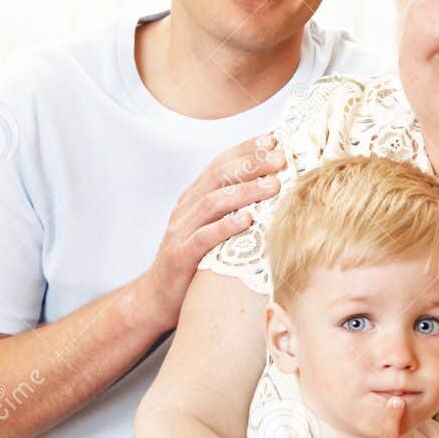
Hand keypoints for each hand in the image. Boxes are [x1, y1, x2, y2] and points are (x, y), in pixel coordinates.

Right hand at [137, 134, 284, 330]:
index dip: (245, 150)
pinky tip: (248, 220)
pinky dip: (226, 227)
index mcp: (194, 198)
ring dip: (245, 192)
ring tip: (273, 185)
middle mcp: (186, 209)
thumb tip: (272, 192)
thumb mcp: (213, 229)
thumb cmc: (195, 262)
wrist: (158, 298)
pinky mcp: (181, 255)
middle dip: (250, 164)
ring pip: (214, 203)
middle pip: (218, 177)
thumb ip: (233, 210)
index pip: (220, 164)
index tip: (273, 139)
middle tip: (280, 158)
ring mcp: (181, 230)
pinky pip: (204, 237)